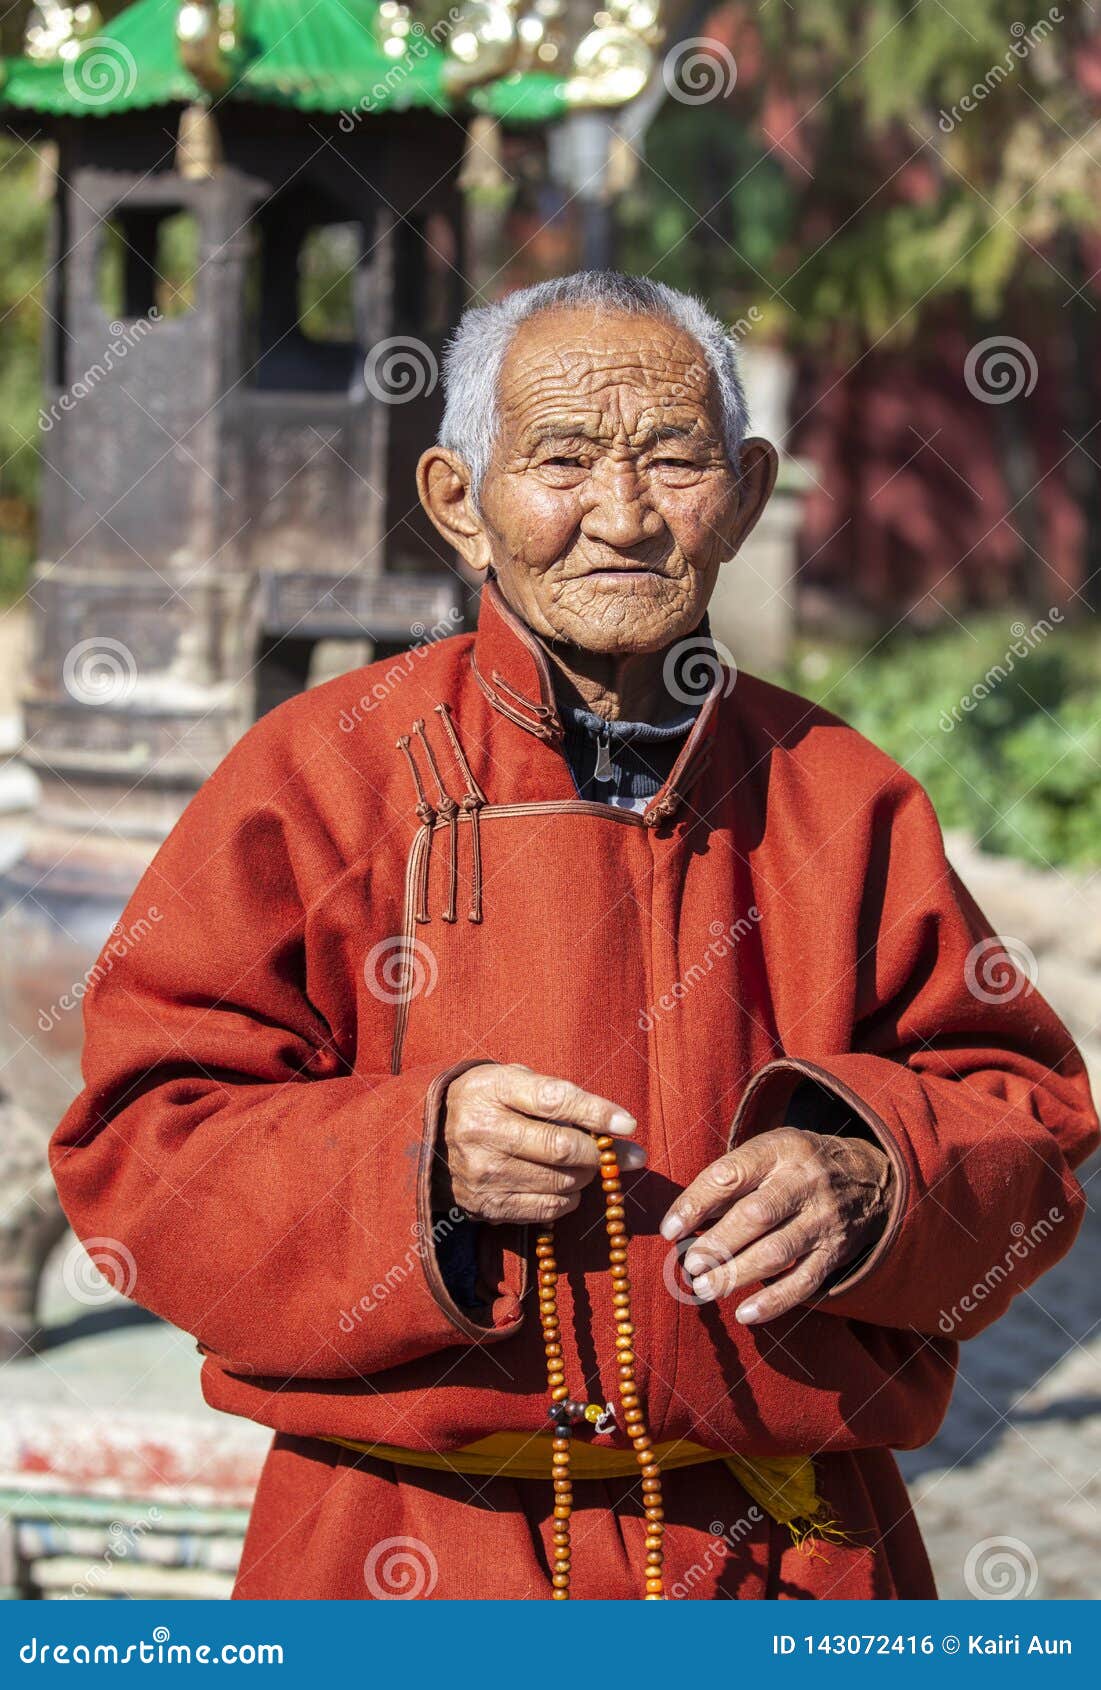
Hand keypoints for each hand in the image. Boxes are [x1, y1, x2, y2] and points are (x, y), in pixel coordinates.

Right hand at [441, 1063, 644, 1224]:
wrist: (431, 1136)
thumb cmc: (488, 1100)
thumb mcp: (514, 1080)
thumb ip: (561, 1097)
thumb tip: (620, 1128)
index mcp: (492, 1089)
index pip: (555, 1101)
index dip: (597, 1113)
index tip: (628, 1124)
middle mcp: (483, 1132)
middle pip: (562, 1148)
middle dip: (600, 1153)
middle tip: (617, 1152)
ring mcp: (482, 1173)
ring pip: (561, 1182)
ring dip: (586, 1176)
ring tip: (584, 1165)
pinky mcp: (487, 1206)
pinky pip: (548, 1209)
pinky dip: (568, 1198)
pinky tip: (564, 1183)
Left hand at [659, 1128, 894, 1323]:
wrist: (870, 1176)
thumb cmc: (798, 1165)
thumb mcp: (770, 1151)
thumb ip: (730, 1180)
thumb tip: (685, 1220)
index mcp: (780, 1150)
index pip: (731, 1174)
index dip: (696, 1202)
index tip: (671, 1229)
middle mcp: (805, 1182)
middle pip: (757, 1214)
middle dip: (719, 1242)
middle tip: (691, 1264)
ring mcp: (823, 1218)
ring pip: (778, 1251)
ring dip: (738, 1274)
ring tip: (706, 1288)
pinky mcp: (836, 1251)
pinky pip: (805, 1281)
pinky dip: (774, 1301)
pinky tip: (745, 1314)